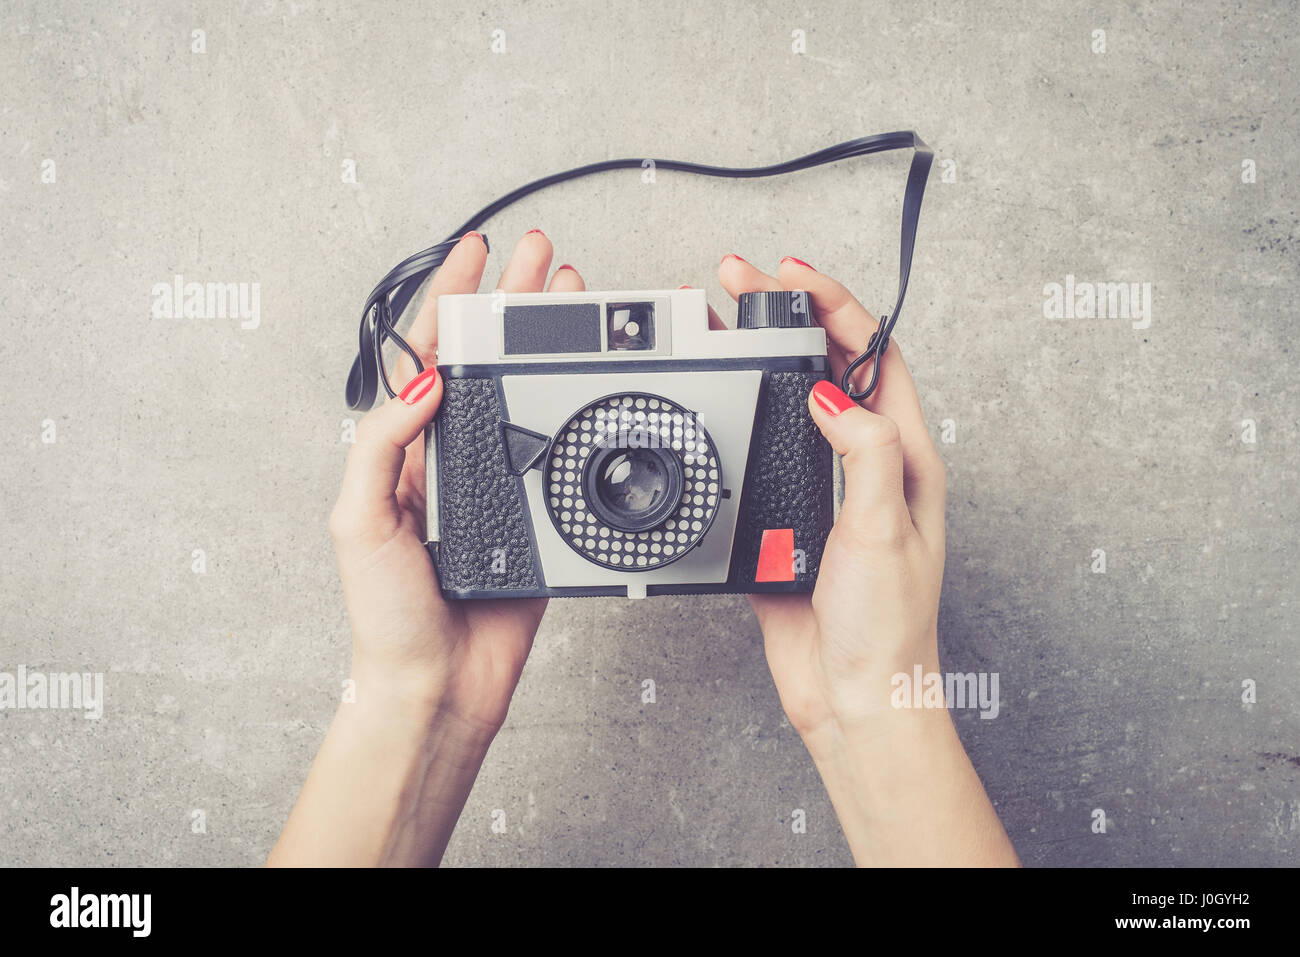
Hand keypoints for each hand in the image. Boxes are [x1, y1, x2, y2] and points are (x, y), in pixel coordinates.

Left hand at [329, 230, 588, 734]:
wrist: (438, 683)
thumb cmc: (386, 615)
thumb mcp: (360, 523)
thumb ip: (383, 448)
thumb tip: (424, 383)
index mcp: (404, 452)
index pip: (431, 356)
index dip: (454, 298)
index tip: (478, 252)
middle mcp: (450, 457)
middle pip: (487, 359)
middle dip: (513, 300)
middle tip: (543, 254)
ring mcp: (497, 481)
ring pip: (528, 391)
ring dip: (549, 339)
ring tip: (572, 292)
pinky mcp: (536, 512)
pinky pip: (558, 447)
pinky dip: (575, 404)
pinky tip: (590, 376)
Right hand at [714, 255, 946, 735]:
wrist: (853, 696)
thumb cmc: (887, 627)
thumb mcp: (882, 530)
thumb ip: (864, 453)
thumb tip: (832, 392)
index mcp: (906, 457)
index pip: (876, 356)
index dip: (838, 306)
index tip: (793, 276)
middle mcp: (868, 466)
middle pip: (830, 366)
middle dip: (790, 315)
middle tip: (739, 281)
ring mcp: (825, 491)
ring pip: (792, 404)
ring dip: (761, 358)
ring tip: (722, 324)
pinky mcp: (788, 519)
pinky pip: (762, 454)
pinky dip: (740, 418)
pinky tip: (718, 402)